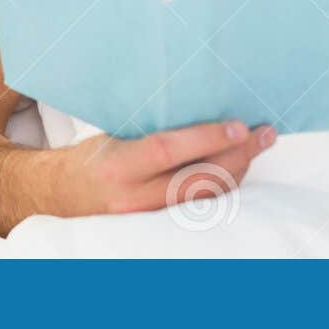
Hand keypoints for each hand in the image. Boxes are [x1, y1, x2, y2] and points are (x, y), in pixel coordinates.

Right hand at [52, 119, 276, 217]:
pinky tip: (238, 165)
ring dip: (238, 170)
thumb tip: (201, 100)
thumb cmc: (93, 155)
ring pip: (205, 197)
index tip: (240, 126)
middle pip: (197, 179)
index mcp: (117, 165)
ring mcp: (147, 219)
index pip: (168, 150)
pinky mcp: (159, 227)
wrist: (64, 197)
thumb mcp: (113, 133)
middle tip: (264, 134)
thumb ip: (150, 125)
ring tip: (259, 145)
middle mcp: (133, 197)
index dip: (207, 138)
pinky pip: (200, 206)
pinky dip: (223, 184)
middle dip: (237, 156)